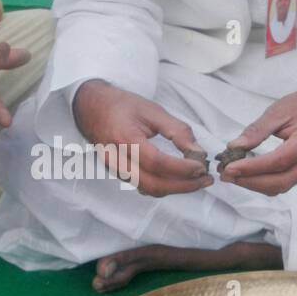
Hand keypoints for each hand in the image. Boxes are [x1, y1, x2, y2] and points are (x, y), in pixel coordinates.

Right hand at [72, 80, 212, 197]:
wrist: (91, 108)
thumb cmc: (122, 105)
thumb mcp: (153, 110)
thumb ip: (177, 131)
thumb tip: (198, 152)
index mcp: (125, 138)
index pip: (157, 162)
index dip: (181, 168)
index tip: (201, 166)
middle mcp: (118, 159)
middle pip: (153, 184)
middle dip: (183, 186)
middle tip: (205, 180)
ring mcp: (116, 169)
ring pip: (149, 189)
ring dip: (175, 189)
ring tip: (196, 180)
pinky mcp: (119, 173)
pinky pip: (144, 186)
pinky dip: (164, 186)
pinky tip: (178, 178)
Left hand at [217, 86, 296, 195]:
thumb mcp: (278, 111)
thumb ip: (256, 130)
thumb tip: (234, 147)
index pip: (279, 161)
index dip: (253, 167)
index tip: (230, 168)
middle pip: (280, 181)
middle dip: (250, 181)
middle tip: (226, 175)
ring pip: (282, 186)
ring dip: (255, 185)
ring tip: (232, 176)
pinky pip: (284, 183)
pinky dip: (264, 183)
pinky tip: (247, 176)